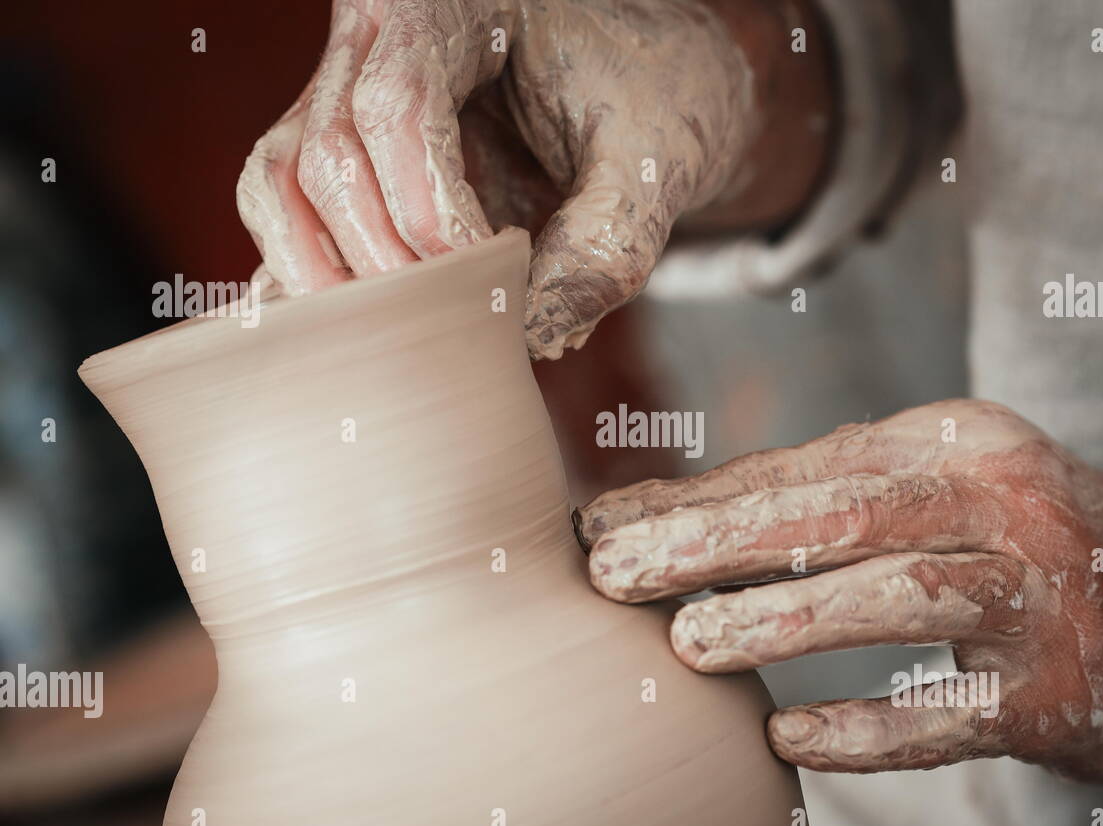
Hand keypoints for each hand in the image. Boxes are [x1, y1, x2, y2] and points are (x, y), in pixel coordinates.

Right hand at [236, 0, 763, 358]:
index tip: (489, 279)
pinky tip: (355, 337)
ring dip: (325, 281)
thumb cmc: (648, 97)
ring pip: (278, 187)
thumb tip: (532, 331)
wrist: (647, 85)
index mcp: (443, 5)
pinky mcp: (349, 159)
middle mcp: (374, 43)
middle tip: (449, 329)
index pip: (397, 110)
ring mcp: (346, 100)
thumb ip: (608, 240)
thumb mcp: (653, 159)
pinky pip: (290, 217)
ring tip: (397, 342)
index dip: (430, 214)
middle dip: (381, 262)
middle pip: (320, 156)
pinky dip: (315, 280)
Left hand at [575, 400, 1102, 781]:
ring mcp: (1036, 595)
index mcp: (953, 441)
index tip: (604, 528)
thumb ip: (812, 493)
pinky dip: (870, 727)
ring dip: (788, 620)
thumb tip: (652, 516)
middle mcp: (1000, 504)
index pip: (806, 468)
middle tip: (617, 575)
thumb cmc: (1014, 537)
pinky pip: (953, 711)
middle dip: (720, 541)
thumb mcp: (932, 484)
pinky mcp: (1059, 690)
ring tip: (688, 644)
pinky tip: (790, 738)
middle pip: (846, 513)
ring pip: (903, 596)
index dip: (699, 498)